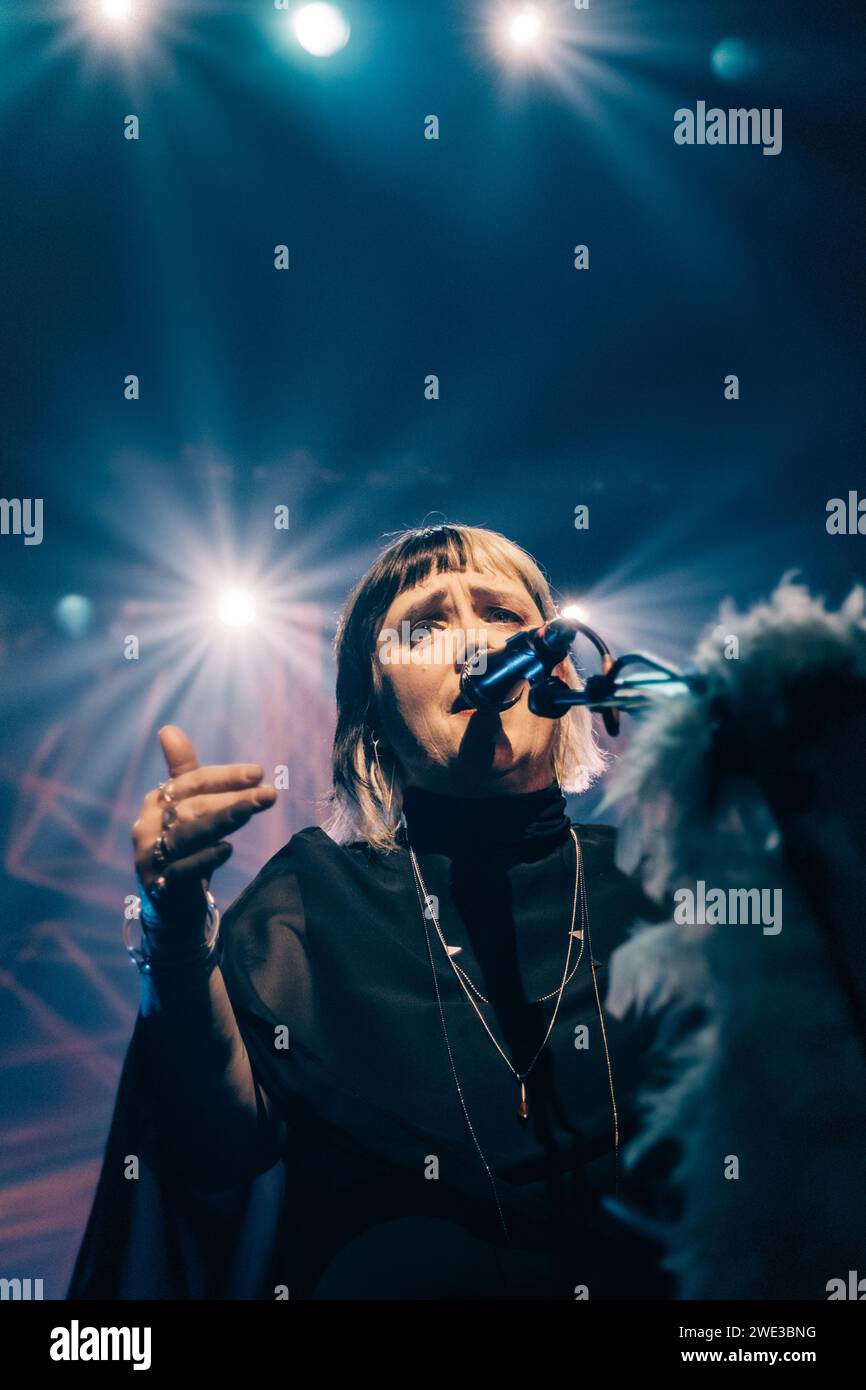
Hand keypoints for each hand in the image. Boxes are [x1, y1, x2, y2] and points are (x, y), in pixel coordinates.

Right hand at [132, 725, 276, 934]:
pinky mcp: (159, 885)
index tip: (260, 773)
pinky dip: (204, 859)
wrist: (170, 907)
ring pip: (190, 833)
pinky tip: (227, 849)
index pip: (193, 781)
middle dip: (233, 798)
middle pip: (194, 806)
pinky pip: (182, 869)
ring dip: (224, 819)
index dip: (226, 776)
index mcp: (156, 802)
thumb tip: (168, 729)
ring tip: (253, 809)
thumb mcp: (185, 810)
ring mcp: (151, 856)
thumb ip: (182, 771)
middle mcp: (148, 826)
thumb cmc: (184, 850)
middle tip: (268, 794)